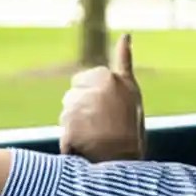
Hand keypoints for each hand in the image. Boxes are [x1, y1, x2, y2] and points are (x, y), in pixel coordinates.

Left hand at [60, 33, 145, 161]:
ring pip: (66, 114)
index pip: (83, 81)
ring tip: (96, 138)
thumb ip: (124, 61)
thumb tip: (125, 34)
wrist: (128, 161)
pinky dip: (72, 142)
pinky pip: (64, 133)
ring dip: (76, 126)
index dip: (94, 98)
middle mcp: (93, 90)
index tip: (107, 111)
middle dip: (81, 110)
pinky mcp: (69, 128)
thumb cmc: (131, 125)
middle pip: (72, 96)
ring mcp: (80, 108)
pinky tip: (88, 147)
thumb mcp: (131, 89)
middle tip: (101, 126)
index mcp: (108, 77)